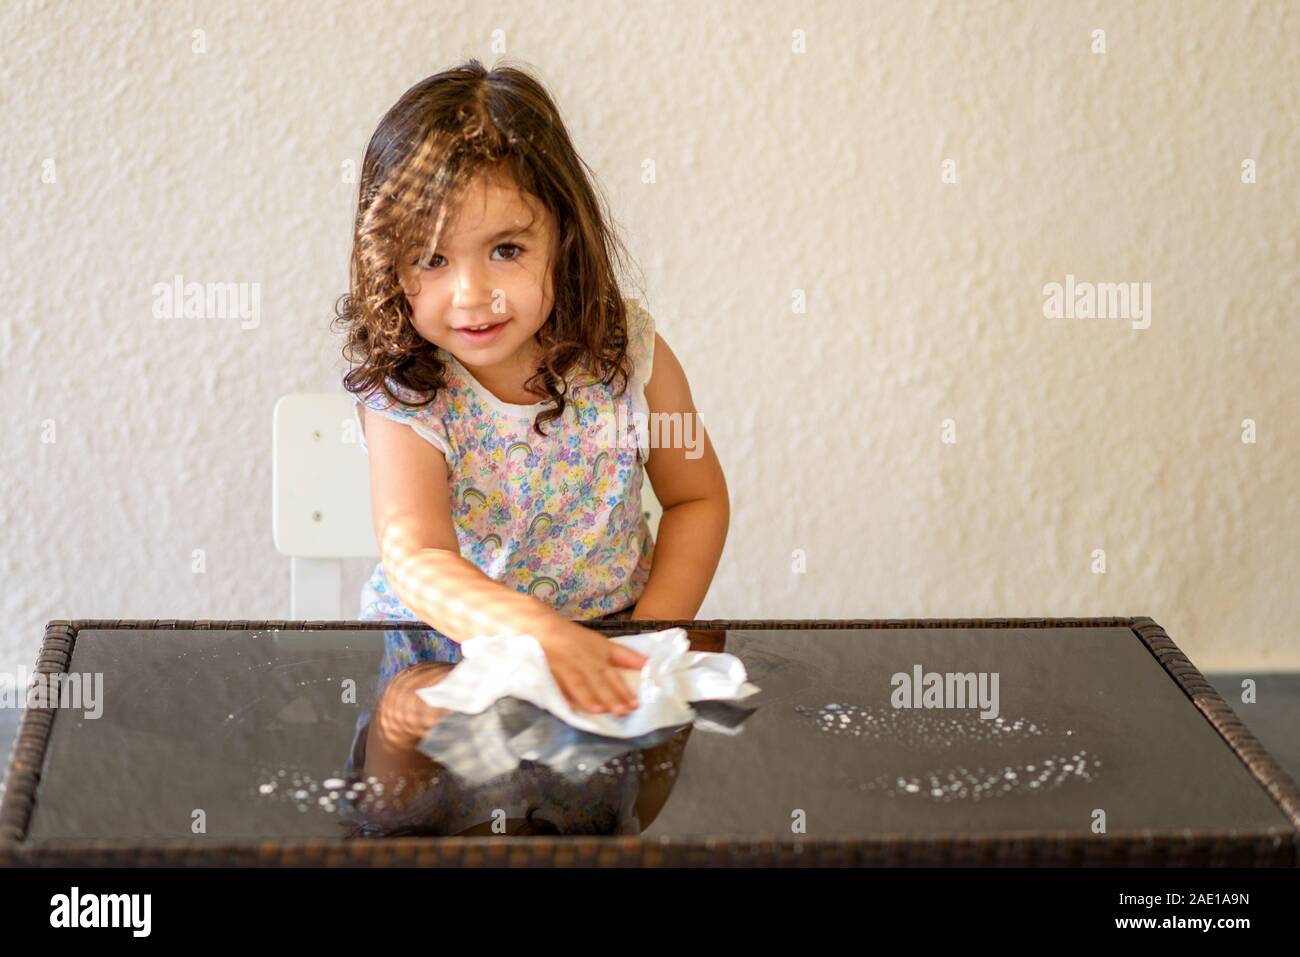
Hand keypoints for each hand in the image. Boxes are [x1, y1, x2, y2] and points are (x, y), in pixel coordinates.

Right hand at [533, 619, 647, 715]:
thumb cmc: (574, 637)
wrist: (541, 626)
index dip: (625, 687)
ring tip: (600, 710)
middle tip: (624, 711)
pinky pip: (558, 685)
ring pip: (580, 684)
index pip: (615, 672)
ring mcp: (568, 666)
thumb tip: (647, 663)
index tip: (636, 703)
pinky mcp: (550, 671)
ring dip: (590, 698)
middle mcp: (586, 660)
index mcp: (600, 652)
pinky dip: (564, 696)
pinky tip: (569, 707)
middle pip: (600, 680)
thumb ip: (623, 656)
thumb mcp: (600, 643)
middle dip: (612, 696)